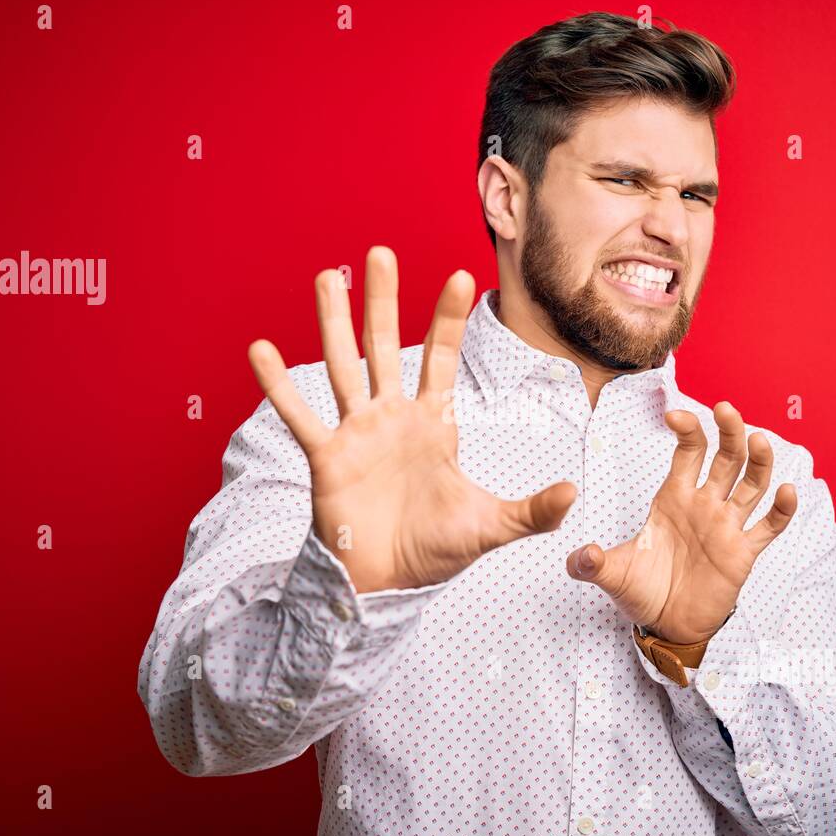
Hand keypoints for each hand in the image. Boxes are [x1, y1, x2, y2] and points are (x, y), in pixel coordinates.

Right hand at [247, 246, 577, 593]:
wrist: (389, 584)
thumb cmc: (436, 550)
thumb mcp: (493, 527)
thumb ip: (534, 509)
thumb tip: (575, 491)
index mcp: (431, 424)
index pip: (440, 359)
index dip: (448, 319)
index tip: (460, 275)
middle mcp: (391, 418)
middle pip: (384, 346)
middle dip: (383, 300)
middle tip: (381, 252)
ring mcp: (356, 433)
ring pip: (342, 366)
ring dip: (333, 322)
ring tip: (325, 278)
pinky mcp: (327, 457)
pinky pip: (300, 415)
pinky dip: (279, 385)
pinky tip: (260, 349)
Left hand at [566, 403, 796, 644]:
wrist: (666, 626)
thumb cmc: (642, 591)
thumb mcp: (612, 574)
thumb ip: (591, 564)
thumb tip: (576, 557)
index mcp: (674, 498)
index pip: (688, 453)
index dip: (687, 430)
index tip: (675, 415)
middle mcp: (704, 505)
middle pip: (725, 457)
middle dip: (728, 431)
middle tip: (726, 409)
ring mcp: (726, 527)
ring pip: (752, 484)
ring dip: (759, 460)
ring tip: (758, 440)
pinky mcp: (743, 553)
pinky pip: (769, 526)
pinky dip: (781, 509)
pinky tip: (786, 491)